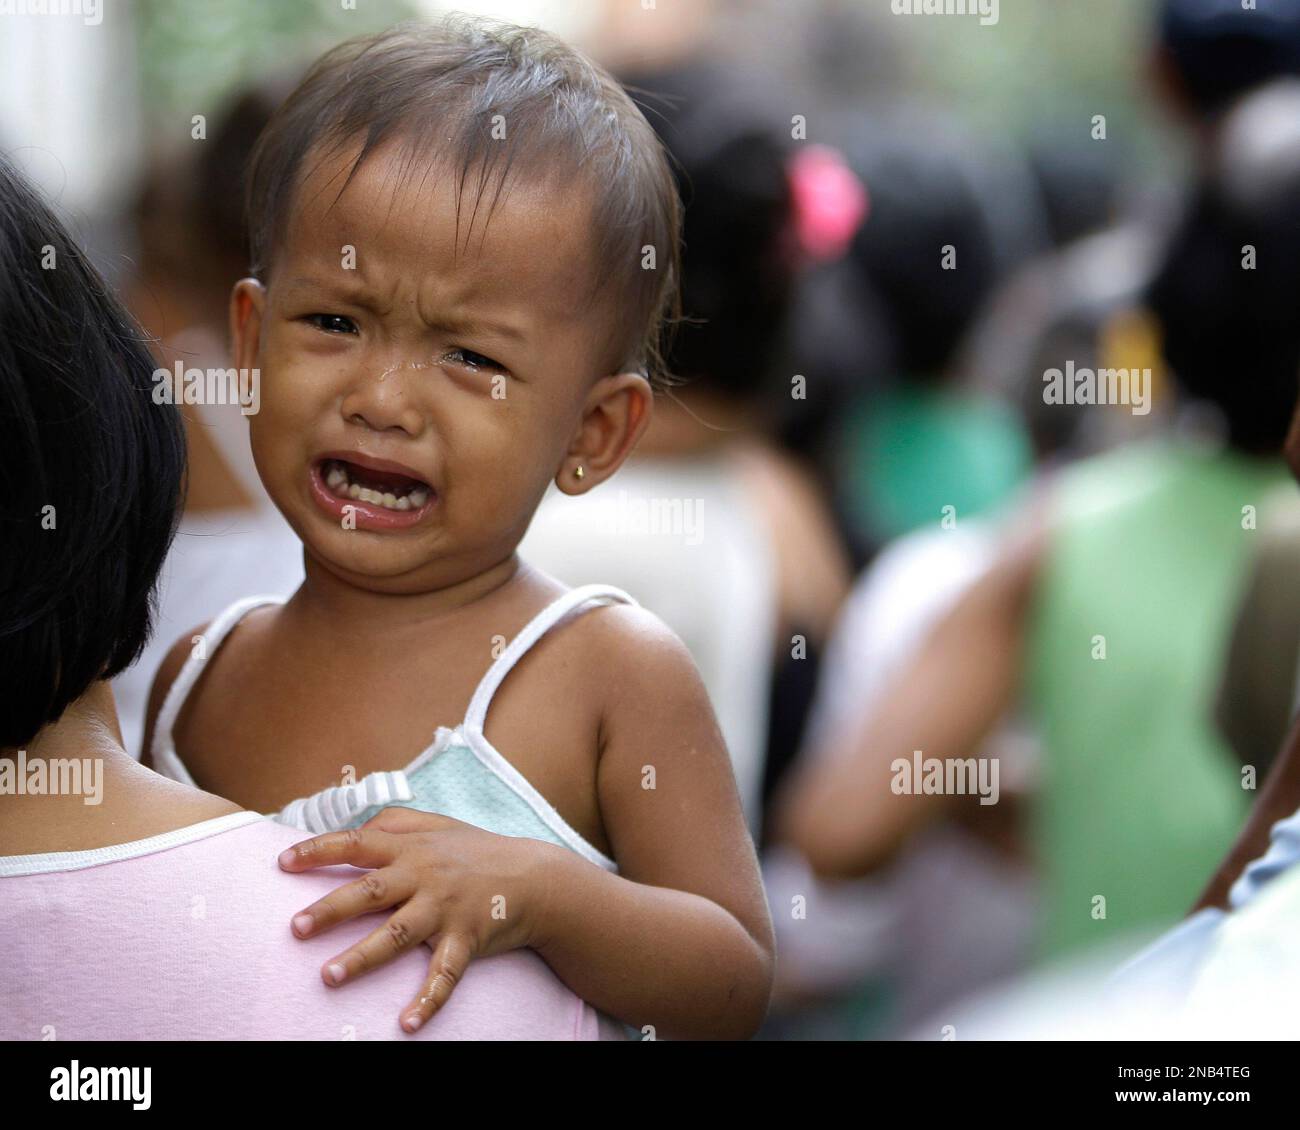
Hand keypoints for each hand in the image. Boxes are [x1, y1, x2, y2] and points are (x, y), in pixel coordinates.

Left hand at [278, 806, 552, 1031]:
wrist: (535, 877)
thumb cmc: (477, 850)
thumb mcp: (437, 825)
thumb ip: (394, 823)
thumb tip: (355, 829)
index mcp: (411, 848)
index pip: (356, 844)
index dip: (318, 851)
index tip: (282, 862)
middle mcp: (424, 876)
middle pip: (369, 892)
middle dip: (330, 910)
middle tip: (294, 927)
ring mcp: (444, 909)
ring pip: (397, 935)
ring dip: (362, 957)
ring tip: (328, 977)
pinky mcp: (466, 940)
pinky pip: (444, 975)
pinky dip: (428, 1000)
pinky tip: (407, 1024)